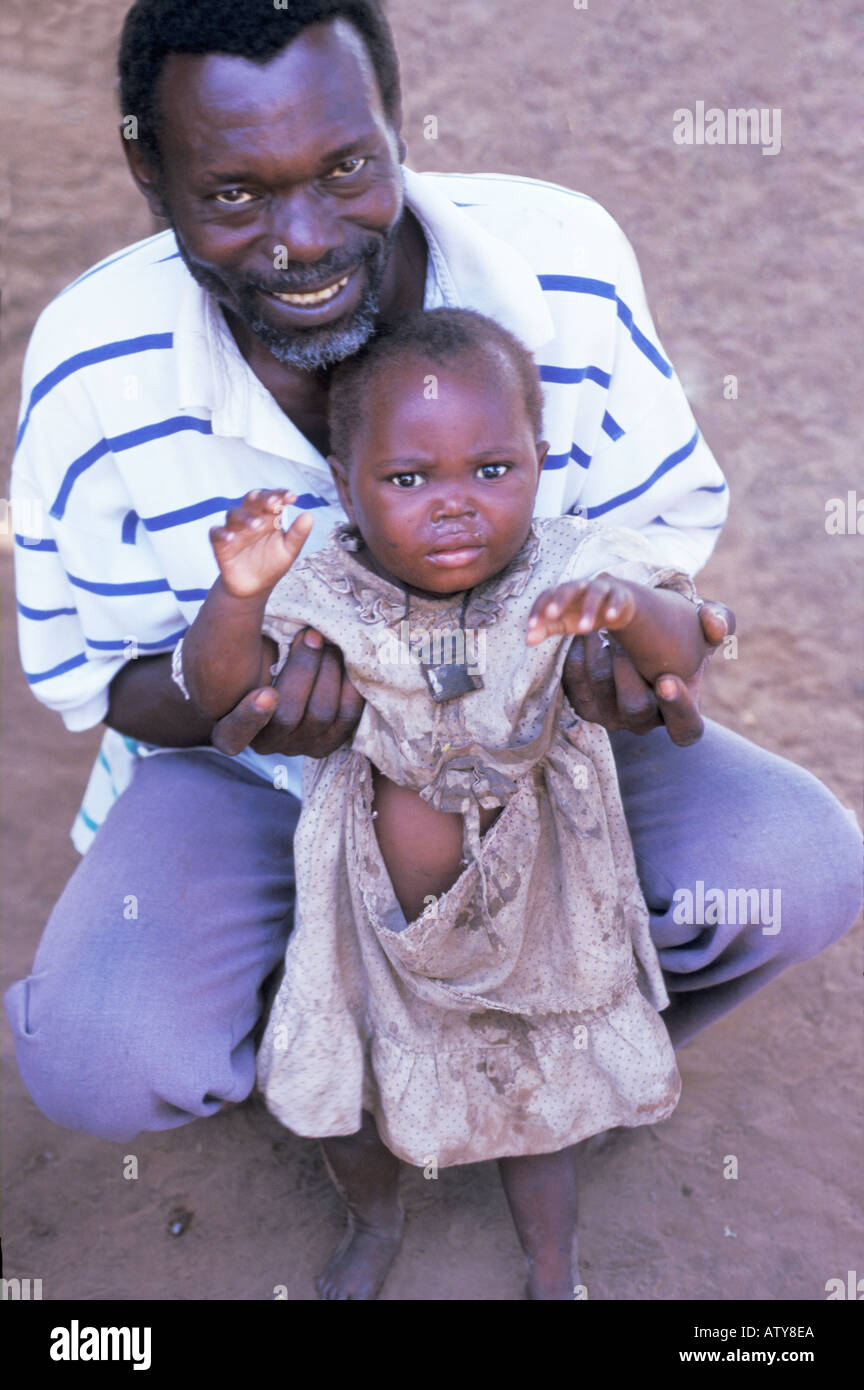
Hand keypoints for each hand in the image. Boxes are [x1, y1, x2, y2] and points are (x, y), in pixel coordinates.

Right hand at [210, 489, 312, 599]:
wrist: (253, 588)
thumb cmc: (272, 565)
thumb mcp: (288, 551)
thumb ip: (298, 534)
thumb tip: (309, 515)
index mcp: (268, 516)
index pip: (273, 499)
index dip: (281, 494)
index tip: (292, 497)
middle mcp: (250, 517)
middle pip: (252, 499)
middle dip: (262, 499)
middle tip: (274, 503)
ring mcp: (234, 528)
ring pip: (235, 513)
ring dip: (246, 518)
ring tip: (258, 526)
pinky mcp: (219, 542)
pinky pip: (216, 532)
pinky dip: (222, 533)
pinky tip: (231, 538)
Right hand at [210, 626, 364, 757]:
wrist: (272, 669)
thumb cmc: (242, 653)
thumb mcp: (230, 640)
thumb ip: (235, 625)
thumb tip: (248, 578)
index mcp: (229, 729)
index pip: (234, 736)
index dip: (251, 718)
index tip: (266, 692)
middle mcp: (264, 743)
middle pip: (287, 715)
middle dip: (304, 670)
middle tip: (311, 635)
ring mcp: (297, 745)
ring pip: (320, 715)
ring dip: (328, 673)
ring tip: (328, 642)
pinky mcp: (327, 741)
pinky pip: (346, 719)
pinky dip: (350, 688)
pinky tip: (348, 662)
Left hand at [526, 576, 636, 645]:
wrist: (613, 604)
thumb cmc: (580, 612)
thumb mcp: (562, 622)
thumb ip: (545, 628)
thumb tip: (527, 640)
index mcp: (562, 592)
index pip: (546, 596)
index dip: (538, 610)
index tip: (531, 627)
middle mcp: (580, 586)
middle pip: (568, 589)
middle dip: (559, 601)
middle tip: (551, 616)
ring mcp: (600, 588)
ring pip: (594, 595)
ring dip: (588, 610)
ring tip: (583, 630)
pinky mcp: (619, 594)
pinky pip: (616, 598)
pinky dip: (614, 607)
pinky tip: (610, 619)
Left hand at [561, 598, 734, 745]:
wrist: (636, 636)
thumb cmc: (678, 635)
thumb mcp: (704, 626)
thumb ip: (719, 621)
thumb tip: (715, 625)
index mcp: (681, 712)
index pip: (685, 729)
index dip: (678, 709)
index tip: (667, 680)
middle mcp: (645, 722)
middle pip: (635, 708)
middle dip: (629, 669)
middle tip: (625, 639)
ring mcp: (611, 717)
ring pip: (602, 689)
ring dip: (602, 653)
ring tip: (604, 625)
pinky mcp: (584, 704)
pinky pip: (576, 681)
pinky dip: (580, 653)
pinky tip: (587, 632)